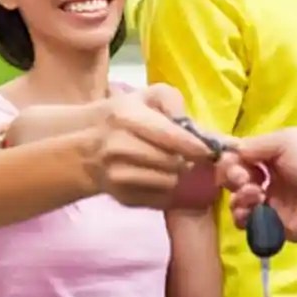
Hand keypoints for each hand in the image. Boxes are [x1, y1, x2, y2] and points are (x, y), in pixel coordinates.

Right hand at [85, 83, 220, 208]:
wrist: (86, 148)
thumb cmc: (123, 117)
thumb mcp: (145, 96)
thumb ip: (173, 102)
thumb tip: (197, 127)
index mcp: (127, 117)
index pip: (172, 137)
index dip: (196, 146)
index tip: (211, 150)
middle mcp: (119, 148)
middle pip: (174, 162)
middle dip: (187, 160)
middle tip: (190, 156)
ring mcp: (118, 176)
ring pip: (170, 182)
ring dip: (178, 175)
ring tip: (171, 164)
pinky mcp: (122, 198)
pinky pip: (161, 199)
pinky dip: (168, 190)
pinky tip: (161, 177)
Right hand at [220, 127, 296, 241]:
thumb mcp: (286, 141)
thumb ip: (255, 144)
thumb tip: (232, 153)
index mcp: (272, 155)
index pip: (239, 156)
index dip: (231, 159)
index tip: (234, 162)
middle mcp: (268, 177)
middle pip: (233, 178)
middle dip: (232, 176)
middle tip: (243, 179)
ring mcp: (269, 202)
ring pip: (236, 200)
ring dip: (239, 196)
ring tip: (256, 195)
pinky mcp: (271, 224)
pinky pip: (245, 221)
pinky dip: (242, 216)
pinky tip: (252, 211)